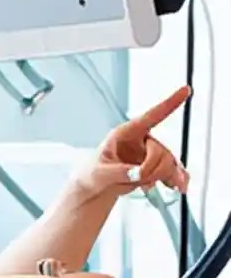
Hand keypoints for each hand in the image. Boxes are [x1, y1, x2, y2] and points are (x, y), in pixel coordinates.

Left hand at [76, 86, 190, 199]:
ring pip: (170, 162)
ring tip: (145, 186)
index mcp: (125, 133)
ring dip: (162, 176)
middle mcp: (141, 140)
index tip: (185, 89)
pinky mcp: (157, 167)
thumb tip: (137, 173)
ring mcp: (151, 153)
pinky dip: (177, 180)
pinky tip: (177, 188)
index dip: (168, 104)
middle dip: (152, 168)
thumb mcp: (99, 174)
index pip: (150, 117)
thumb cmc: (92, 175)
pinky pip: (175, 171)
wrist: (96, 188)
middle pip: (161, 150)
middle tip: (137, 178)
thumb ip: (118, 172)